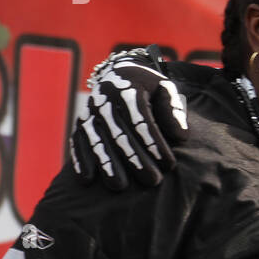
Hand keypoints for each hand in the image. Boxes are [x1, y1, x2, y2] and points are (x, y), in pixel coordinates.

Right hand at [70, 49, 188, 189]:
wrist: (119, 72)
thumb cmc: (148, 87)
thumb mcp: (165, 89)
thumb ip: (173, 109)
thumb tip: (181, 136)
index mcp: (128, 89)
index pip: (143, 121)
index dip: (155, 143)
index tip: (169, 164)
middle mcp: (105, 99)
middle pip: (120, 134)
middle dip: (136, 160)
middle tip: (152, 180)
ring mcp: (90, 111)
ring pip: (97, 140)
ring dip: (107, 164)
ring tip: (119, 186)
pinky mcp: (80, 122)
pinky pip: (78, 141)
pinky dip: (80, 159)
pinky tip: (87, 179)